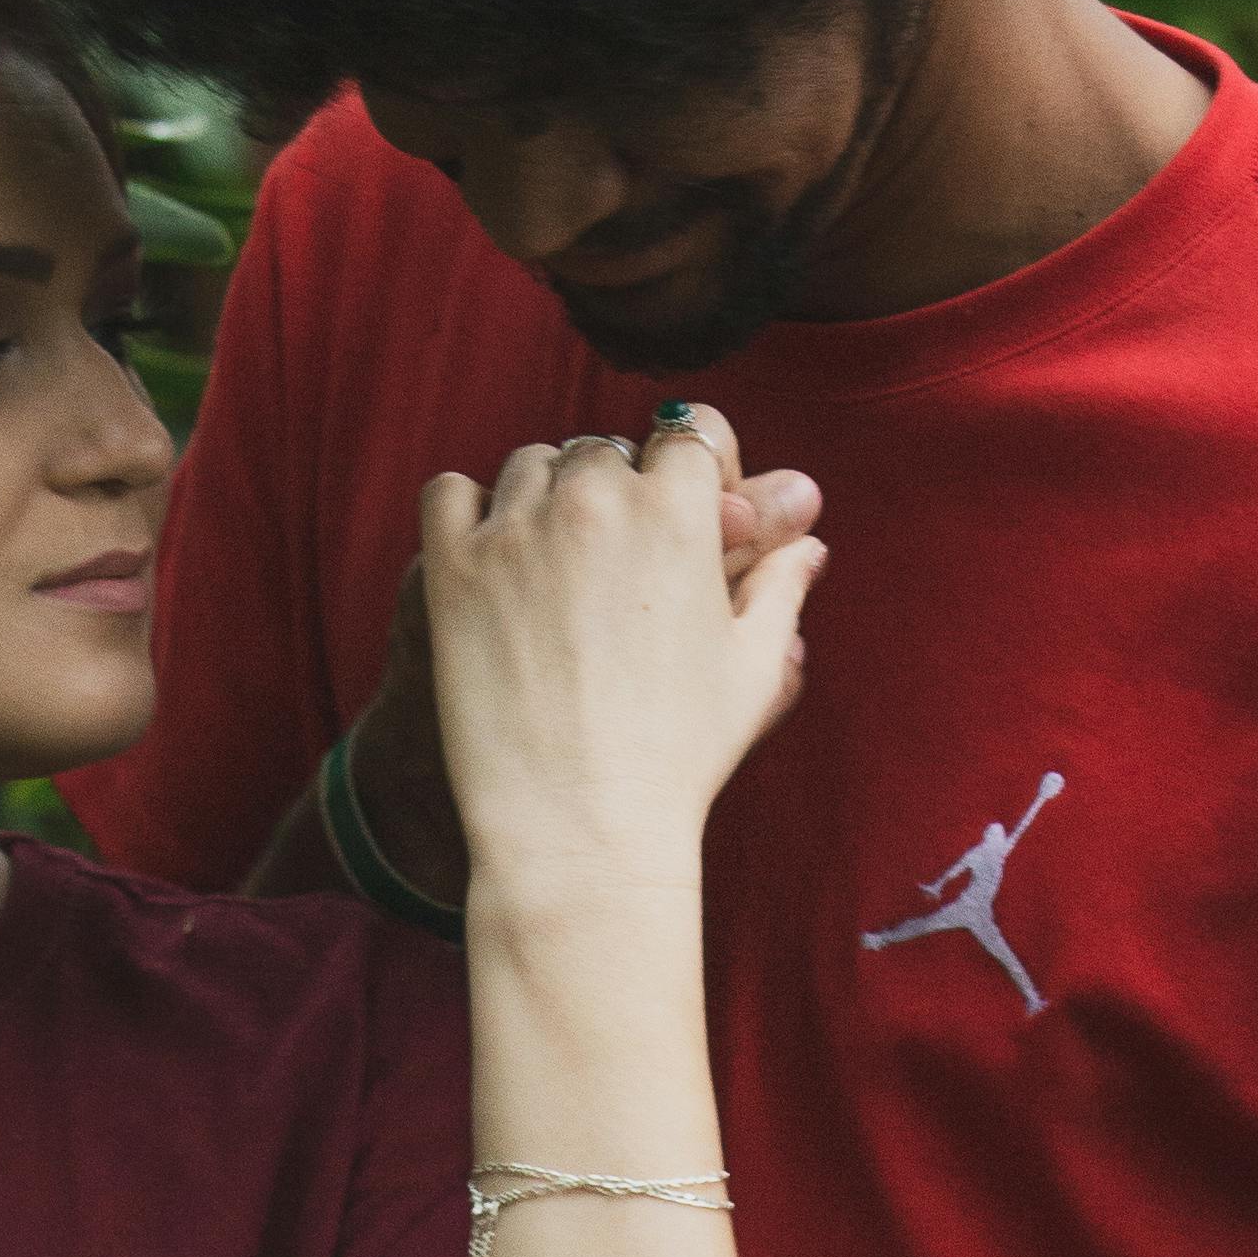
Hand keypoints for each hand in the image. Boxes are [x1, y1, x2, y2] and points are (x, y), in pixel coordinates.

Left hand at [422, 405, 825, 898]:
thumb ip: (780, 588)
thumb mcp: (754, 668)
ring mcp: (517, 528)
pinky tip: (488, 553)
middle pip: (604, 451)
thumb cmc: (678, 754)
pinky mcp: (451, 565)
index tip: (687, 510)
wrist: (580, 823)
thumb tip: (808, 544)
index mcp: (678, 509)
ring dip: (545, 497)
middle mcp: (596, 498)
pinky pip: (449, 491)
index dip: (692, 470)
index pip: (688, 433)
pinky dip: (467, 508)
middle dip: (616, 492)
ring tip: (554, 567)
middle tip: (616, 565)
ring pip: (530, 465)